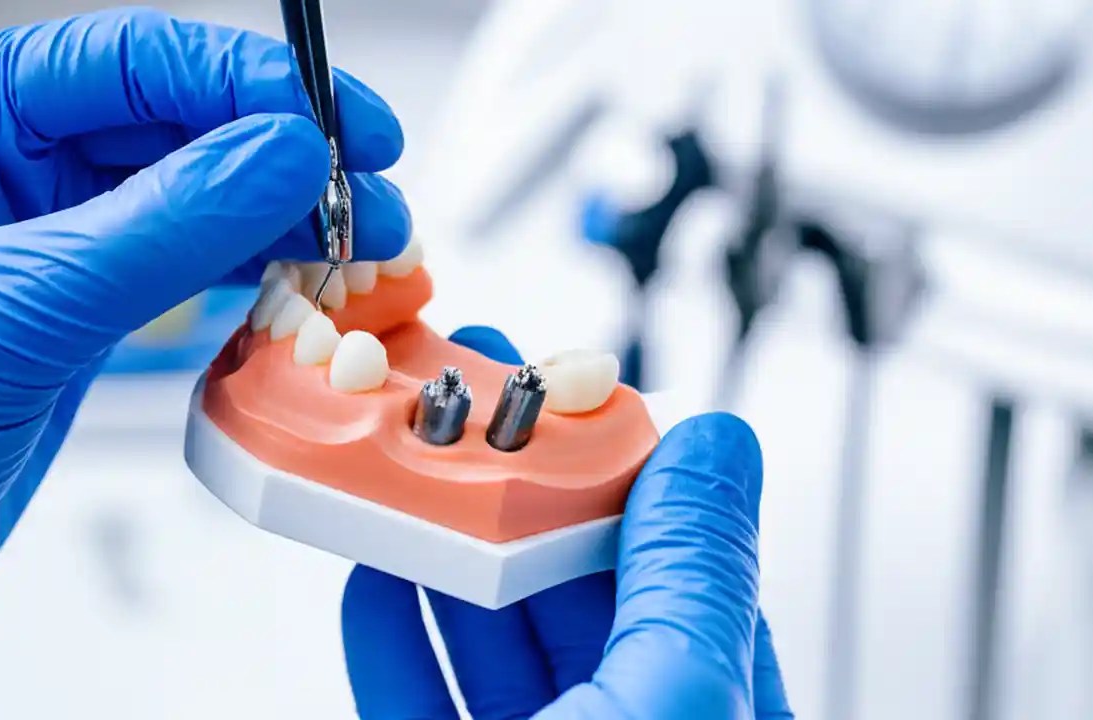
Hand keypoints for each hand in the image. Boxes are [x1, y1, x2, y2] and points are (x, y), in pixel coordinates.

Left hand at [0, 8, 407, 703]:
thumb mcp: (14, 309)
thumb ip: (162, 227)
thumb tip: (280, 157)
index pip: (129, 62)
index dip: (246, 82)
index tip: (332, 123)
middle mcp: (6, 172)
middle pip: (178, 126)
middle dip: (282, 157)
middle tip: (367, 194)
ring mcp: (52, 246)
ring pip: (196, 200)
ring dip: (284, 218)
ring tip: (362, 242)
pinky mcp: (81, 317)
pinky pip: (188, 270)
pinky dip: (254, 275)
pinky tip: (301, 283)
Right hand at [342, 327, 791, 718]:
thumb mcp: (673, 696)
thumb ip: (693, 574)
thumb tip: (716, 449)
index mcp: (716, 711)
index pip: (687, 576)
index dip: (632, 476)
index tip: (581, 401)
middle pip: (574, 594)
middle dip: (522, 491)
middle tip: (476, 403)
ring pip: (492, 641)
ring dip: (446, 549)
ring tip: (412, 462)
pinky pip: (415, 700)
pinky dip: (391, 635)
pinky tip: (376, 577)